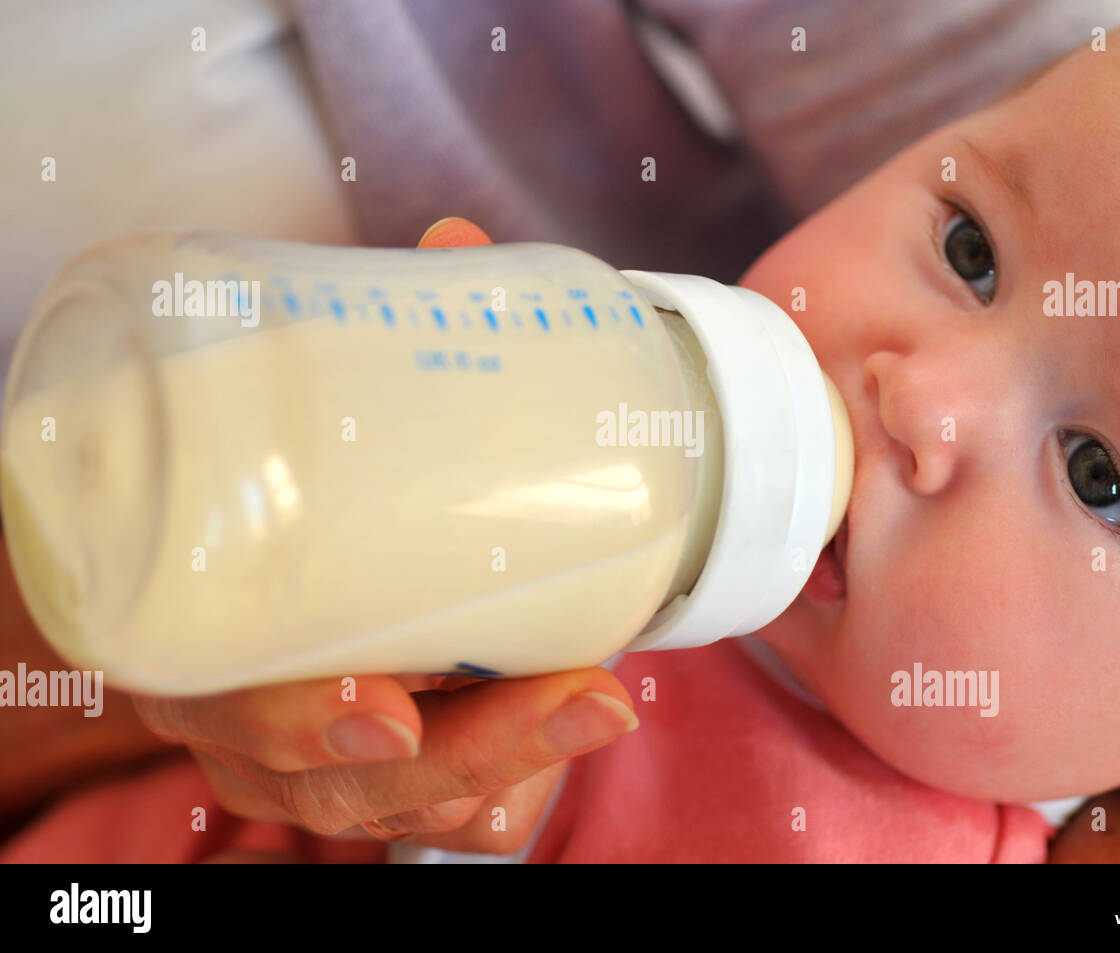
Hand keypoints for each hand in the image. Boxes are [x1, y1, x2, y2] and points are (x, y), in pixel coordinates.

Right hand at [134, 218, 638, 853]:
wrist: (249, 554)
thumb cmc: (281, 499)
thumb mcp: (320, 437)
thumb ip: (384, 346)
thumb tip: (451, 247)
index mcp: (207, 632)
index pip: (233, 702)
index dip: (298, 719)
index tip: (387, 705)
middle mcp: (251, 712)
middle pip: (339, 778)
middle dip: (458, 752)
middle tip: (576, 698)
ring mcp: (317, 755)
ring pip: (403, 801)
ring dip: (510, 766)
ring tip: (600, 703)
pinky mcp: (382, 771)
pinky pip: (448, 809)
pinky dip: (508, 781)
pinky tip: (572, 717)